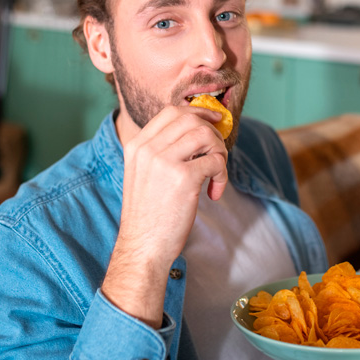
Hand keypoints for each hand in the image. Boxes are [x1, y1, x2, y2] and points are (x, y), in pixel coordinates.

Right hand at [102, 106, 227, 327]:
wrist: (143, 247)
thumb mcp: (144, 176)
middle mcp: (148, 149)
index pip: (171, 112)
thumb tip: (197, 134)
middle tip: (217, 155)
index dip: (197, 113)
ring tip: (215, 174)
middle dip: (212, 133)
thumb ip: (161, 153)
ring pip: (206, 135)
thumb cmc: (149, 216)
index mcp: (137, 146)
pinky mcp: (183, 178)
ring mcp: (164, 161)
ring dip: (219, 152)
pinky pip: (215, 161)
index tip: (213, 123)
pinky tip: (213, 192)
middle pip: (191, 119)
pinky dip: (222, 175)